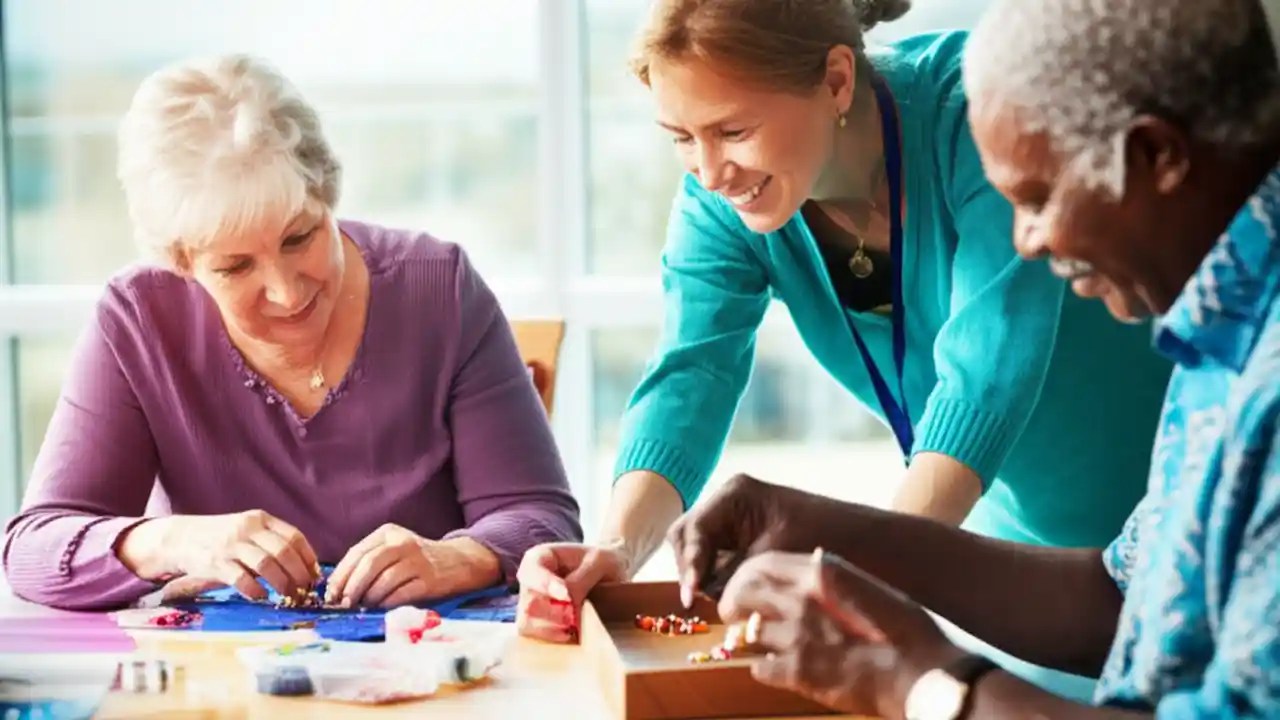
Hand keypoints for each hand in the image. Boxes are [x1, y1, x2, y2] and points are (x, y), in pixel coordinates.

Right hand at [119, 510, 319, 600]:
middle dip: (299, 573)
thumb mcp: (247, 529)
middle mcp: (248, 528)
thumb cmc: (221, 537)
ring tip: (288, 595)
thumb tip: (302, 567)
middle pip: (283, 552)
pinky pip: (242, 579)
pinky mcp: (216, 563)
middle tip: (305, 589)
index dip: (308, 557)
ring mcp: (231, 545)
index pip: (294, 536)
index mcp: (260, 518)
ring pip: (266, 565)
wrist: (179, 537)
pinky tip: (261, 597)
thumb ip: (270, 541)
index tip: (315, 573)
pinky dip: (256, 591)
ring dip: (282, 583)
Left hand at [325, 524, 494, 608]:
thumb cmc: (416, 560)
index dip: (341, 575)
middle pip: (369, 565)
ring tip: (363, 608)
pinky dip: (386, 604)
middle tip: (344, 604)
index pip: (357, 552)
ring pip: (384, 581)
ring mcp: (418, 561)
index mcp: (389, 533)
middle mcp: (403, 543)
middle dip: (352, 588)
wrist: (456, 562)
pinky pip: (401, 594)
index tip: (331, 593)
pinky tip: (381, 609)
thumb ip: (368, 562)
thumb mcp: (393, 550)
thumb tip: (338, 588)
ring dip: (369, 598)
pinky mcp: (429, 580)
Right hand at [516, 542, 628, 642]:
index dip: (546, 585)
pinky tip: (570, 635)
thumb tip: (567, 600)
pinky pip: (533, 637)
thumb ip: (581, 579)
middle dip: (555, 612)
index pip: (532, 571)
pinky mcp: (536, 625)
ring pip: (527, 623)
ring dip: (552, 628)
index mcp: (540, 558)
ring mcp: (530, 605)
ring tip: (574, 625)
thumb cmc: (602, 562)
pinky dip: (551, 638)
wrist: (610, 577)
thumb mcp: (599, 562)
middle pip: (529, 603)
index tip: (567, 596)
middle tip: (576, 614)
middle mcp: (529, 582)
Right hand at [668, 473, 851, 605]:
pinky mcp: (745, 545)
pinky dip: (719, 581)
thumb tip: (704, 594)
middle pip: (686, 539)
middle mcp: (728, 506)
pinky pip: (718, 564)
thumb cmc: (825, 538)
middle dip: (690, 569)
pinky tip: (732, 599)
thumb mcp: (773, 556)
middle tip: (696, 602)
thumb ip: (732, 574)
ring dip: (703, 578)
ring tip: (721, 601)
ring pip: (699, 554)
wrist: (870, 543)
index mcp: (733, 494)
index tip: (691, 596)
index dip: (689, 564)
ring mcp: (735, 525)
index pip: (693, 531)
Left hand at [719, 550, 960, 718]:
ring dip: (750, 637)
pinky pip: (761, 668)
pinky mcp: (799, 673)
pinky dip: (765, 668)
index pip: (761, 563)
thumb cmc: (906, 630)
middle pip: (743, 591)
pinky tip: (777, 668)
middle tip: (737, 614)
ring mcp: (798, 636)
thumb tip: (813, 566)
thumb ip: (835, 578)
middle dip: (735, 601)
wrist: (923, 674)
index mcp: (823, 573)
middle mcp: (803, 599)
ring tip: (760, 642)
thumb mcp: (869, 587)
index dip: (747, 574)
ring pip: (748, 631)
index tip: (746, 584)